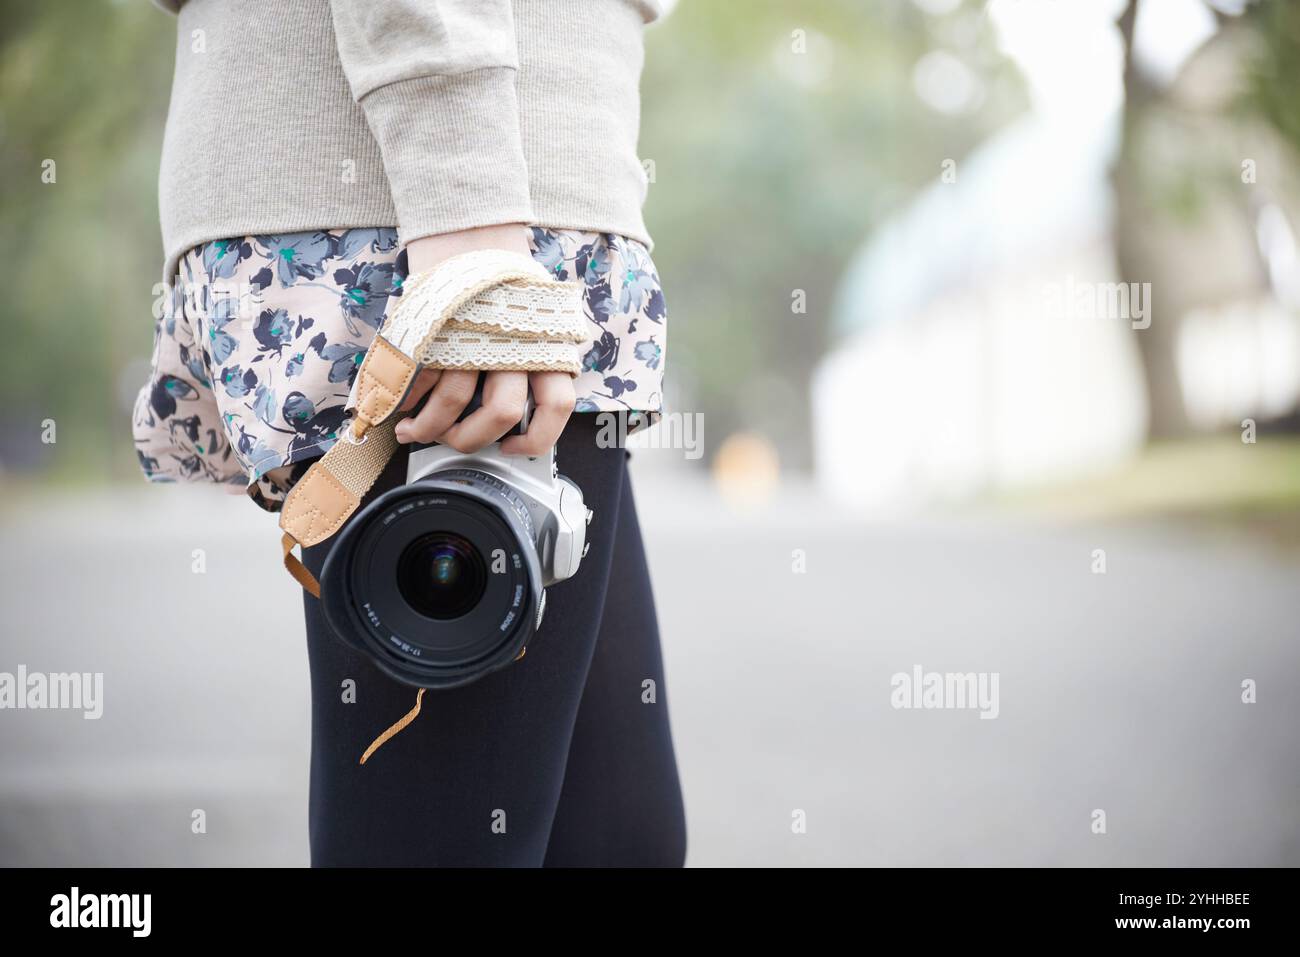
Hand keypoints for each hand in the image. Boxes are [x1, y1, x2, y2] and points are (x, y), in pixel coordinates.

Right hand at [391, 226, 576, 454]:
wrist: (470, 234)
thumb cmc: (500, 289)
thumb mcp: (533, 325)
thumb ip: (531, 369)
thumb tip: (509, 430)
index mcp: (547, 346)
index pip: (557, 405)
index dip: (535, 439)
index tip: (512, 450)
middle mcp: (514, 342)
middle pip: (503, 413)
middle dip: (471, 439)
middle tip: (452, 442)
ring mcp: (473, 336)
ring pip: (456, 400)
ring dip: (431, 426)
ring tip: (414, 430)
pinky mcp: (437, 329)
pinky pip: (421, 376)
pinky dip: (408, 398)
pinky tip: (401, 405)